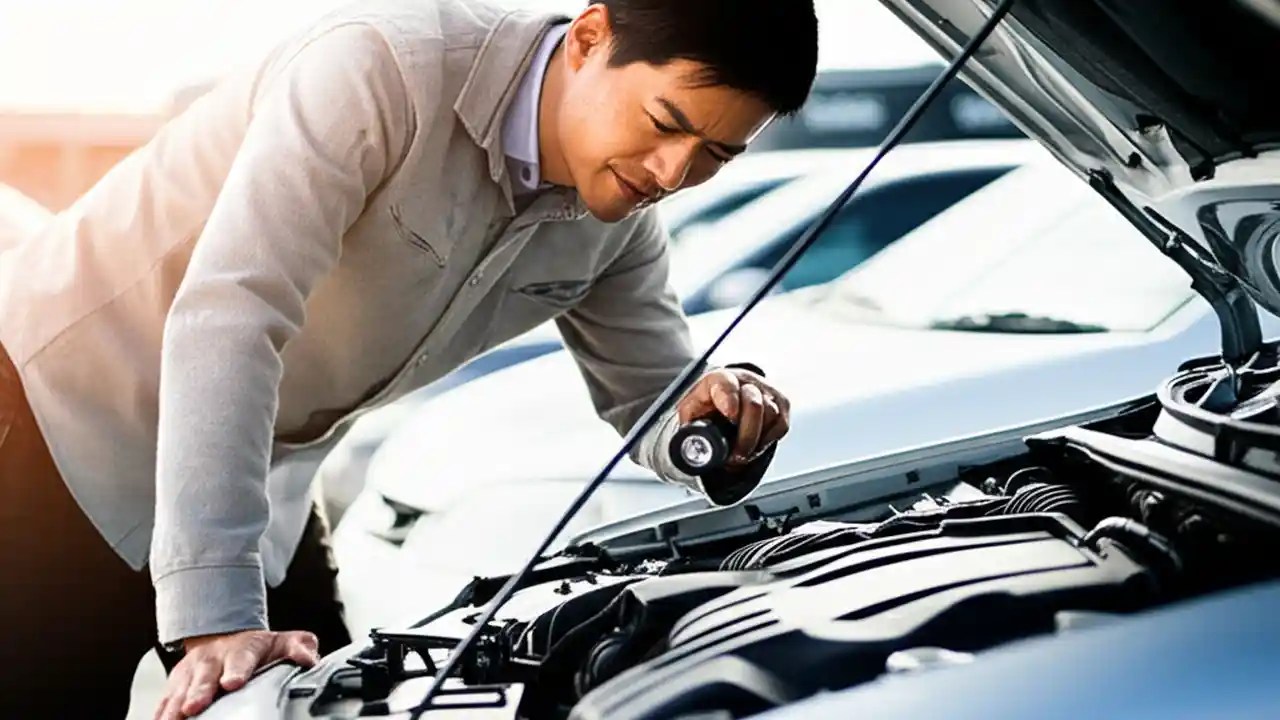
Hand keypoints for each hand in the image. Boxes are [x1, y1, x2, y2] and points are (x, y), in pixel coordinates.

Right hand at [155, 629, 318, 719]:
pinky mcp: (175, 686)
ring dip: (174, 706)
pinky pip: (165, 701)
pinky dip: (161, 712)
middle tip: (194, 707)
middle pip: (204, 676)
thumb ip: (298, 648)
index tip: (232, 683)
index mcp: (242, 649)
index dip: (236, 671)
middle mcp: (213, 659)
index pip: (241, 659)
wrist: (225, 638)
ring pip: (180, 689)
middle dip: (198, 692)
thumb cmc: (257, 648)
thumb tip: (308, 658)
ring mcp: (191, 672)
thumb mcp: (283, 642)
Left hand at [676, 367, 790, 468]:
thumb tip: (692, 448)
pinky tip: (754, 445)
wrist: (724, 400)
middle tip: (736, 455)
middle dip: (746, 436)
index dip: (729, 399)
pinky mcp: (782, 403)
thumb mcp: (691, 415)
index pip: (726, 383)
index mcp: (719, 379)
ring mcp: (766, 390)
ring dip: (756, 441)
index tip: (730, 416)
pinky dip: (768, 441)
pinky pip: (781, 425)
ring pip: (771, 416)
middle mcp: (745, 380)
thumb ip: (689, 429)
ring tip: (741, 452)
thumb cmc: (707, 406)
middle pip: (754, 403)